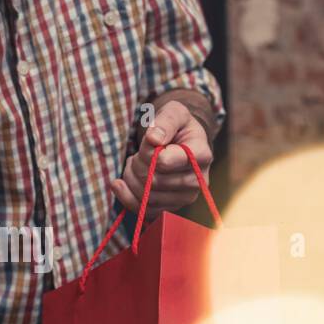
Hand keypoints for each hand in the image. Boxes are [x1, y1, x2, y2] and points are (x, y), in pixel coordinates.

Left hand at [111, 98, 212, 218]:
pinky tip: (121, 183)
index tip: (148, 141)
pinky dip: (126, 196)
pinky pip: (142, 210)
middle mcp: (198, 181)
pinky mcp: (171, 209)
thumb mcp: (174, 112)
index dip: (147, 151)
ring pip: (145, 196)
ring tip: (136, 164)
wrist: (185, 144)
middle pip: (152, 180)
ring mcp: (185, 198)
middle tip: (138, 153)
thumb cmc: (178, 127)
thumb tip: (153, 139)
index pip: (164, 161)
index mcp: (201, 155)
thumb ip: (165, 121)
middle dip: (137, 164)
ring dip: (131, 178)